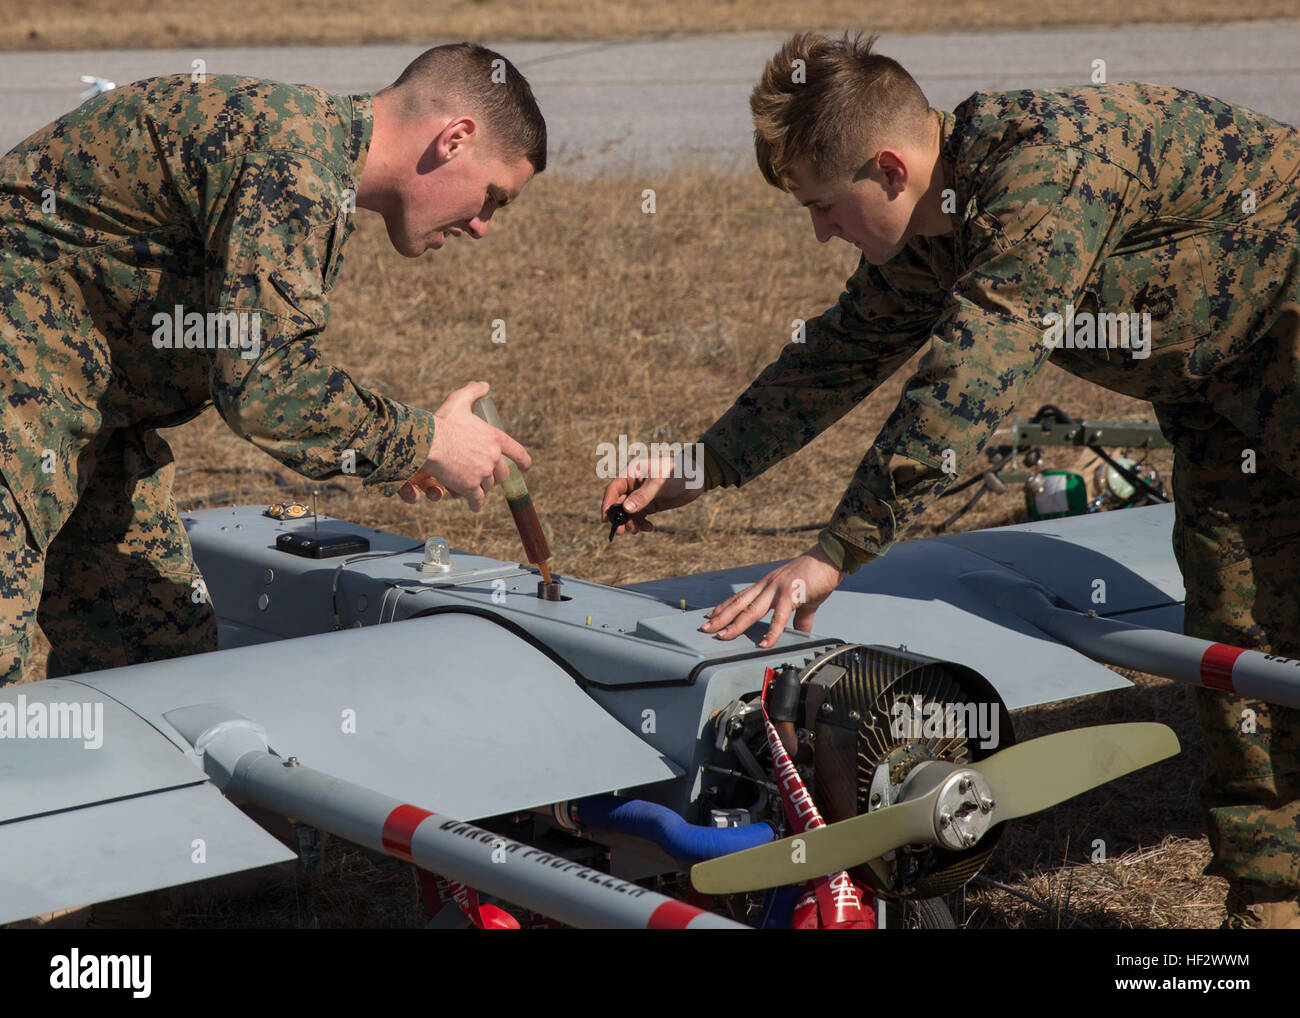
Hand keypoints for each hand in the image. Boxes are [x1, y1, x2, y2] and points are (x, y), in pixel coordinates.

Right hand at [398, 381, 530, 510]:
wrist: (428, 442)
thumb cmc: (442, 421)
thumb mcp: (459, 401)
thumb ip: (473, 392)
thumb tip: (485, 385)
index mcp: (495, 438)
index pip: (517, 452)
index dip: (523, 461)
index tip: (525, 468)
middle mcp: (493, 457)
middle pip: (501, 474)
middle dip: (496, 477)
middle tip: (488, 478)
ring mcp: (482, 473)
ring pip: (488, 487)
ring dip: (482, 488)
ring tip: (475, 488)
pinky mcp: (470, 487)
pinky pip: (477, 500)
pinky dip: (476, 504)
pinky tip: (475, 506)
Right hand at [601, 456, 704, 537]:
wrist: (697, 478)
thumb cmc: (677, 473)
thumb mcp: (659, 483)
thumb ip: (643, 496)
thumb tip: (626, 509)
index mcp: (632, 473)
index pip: (614, 488)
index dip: (607, 503)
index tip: (605, 519)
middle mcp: (634, 484)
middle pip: (619, 502)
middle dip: (619, 517)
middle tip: (620, 531)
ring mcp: (641, 495)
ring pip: (628, 512)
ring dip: (629, 522)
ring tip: (636, 530)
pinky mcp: (650, 504)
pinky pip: (639, 516)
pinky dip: (641, 523)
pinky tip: (648, 527)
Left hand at [701, 543, 842, 647]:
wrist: (830, 558)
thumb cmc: (817, 575)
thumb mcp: (804, 598)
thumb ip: (800, 617)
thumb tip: (800, 633)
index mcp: (768, 585)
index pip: (741, 597)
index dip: (725, 607)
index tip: (711, 615)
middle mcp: (768, 586)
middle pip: (739, 604)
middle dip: (721, 617)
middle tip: (705, 627)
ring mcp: (778, 589)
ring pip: (751, 610)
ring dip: (736, 624)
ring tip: (723, 636)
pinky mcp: (791, 595)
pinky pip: (779, 617)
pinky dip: (771, 632)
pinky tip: (764, 644)